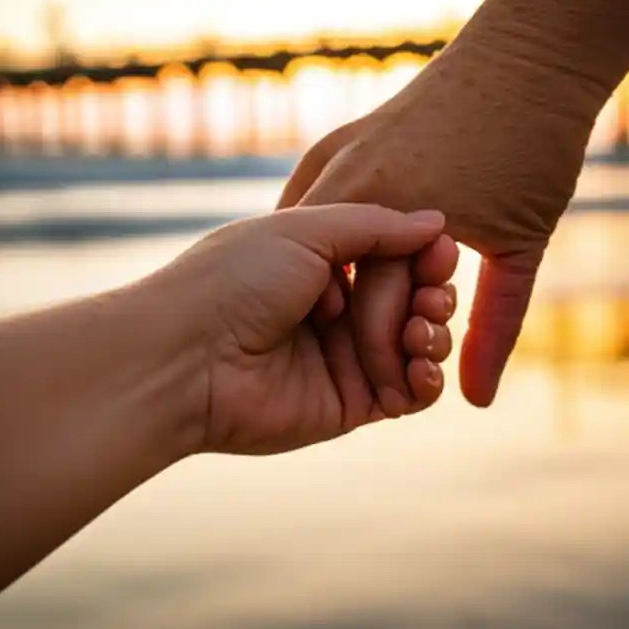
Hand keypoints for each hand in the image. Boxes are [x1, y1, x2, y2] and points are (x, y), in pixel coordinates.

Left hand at [153, 204, 458, 455]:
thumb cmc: (234, 280)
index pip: (396, 255)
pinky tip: (421, 367)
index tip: (442, 250)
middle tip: (433, 294)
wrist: (186, 357)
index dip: (425, 254)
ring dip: (435, 335)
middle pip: (415, 299)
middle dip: (435, 294)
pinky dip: (428, 380)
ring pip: (421, 346)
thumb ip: (375, 225)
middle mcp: (336, 310)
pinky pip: (411, 394)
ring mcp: (344, 359)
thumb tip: (436, 222)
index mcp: (321, 262)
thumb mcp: (306, 229)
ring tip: (421, 332)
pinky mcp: (350, 405)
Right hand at [279, 44, 596, 405]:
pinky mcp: (337, 141)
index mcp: (389, 208)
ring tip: (368, 328)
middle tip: (385, 366)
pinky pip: (313, 209)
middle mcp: (346, 178)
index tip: (404, 390)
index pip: (369, 311)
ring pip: (315, 248)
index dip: (388, 359)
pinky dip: (328, 249)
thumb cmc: (534, 149)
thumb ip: (496, 326)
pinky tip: (344, 279)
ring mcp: (336, 154)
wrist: (531, 54)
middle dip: (359, 332)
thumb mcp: (522, 247)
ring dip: (341, 290)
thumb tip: (477, 400)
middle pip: (335, 283)